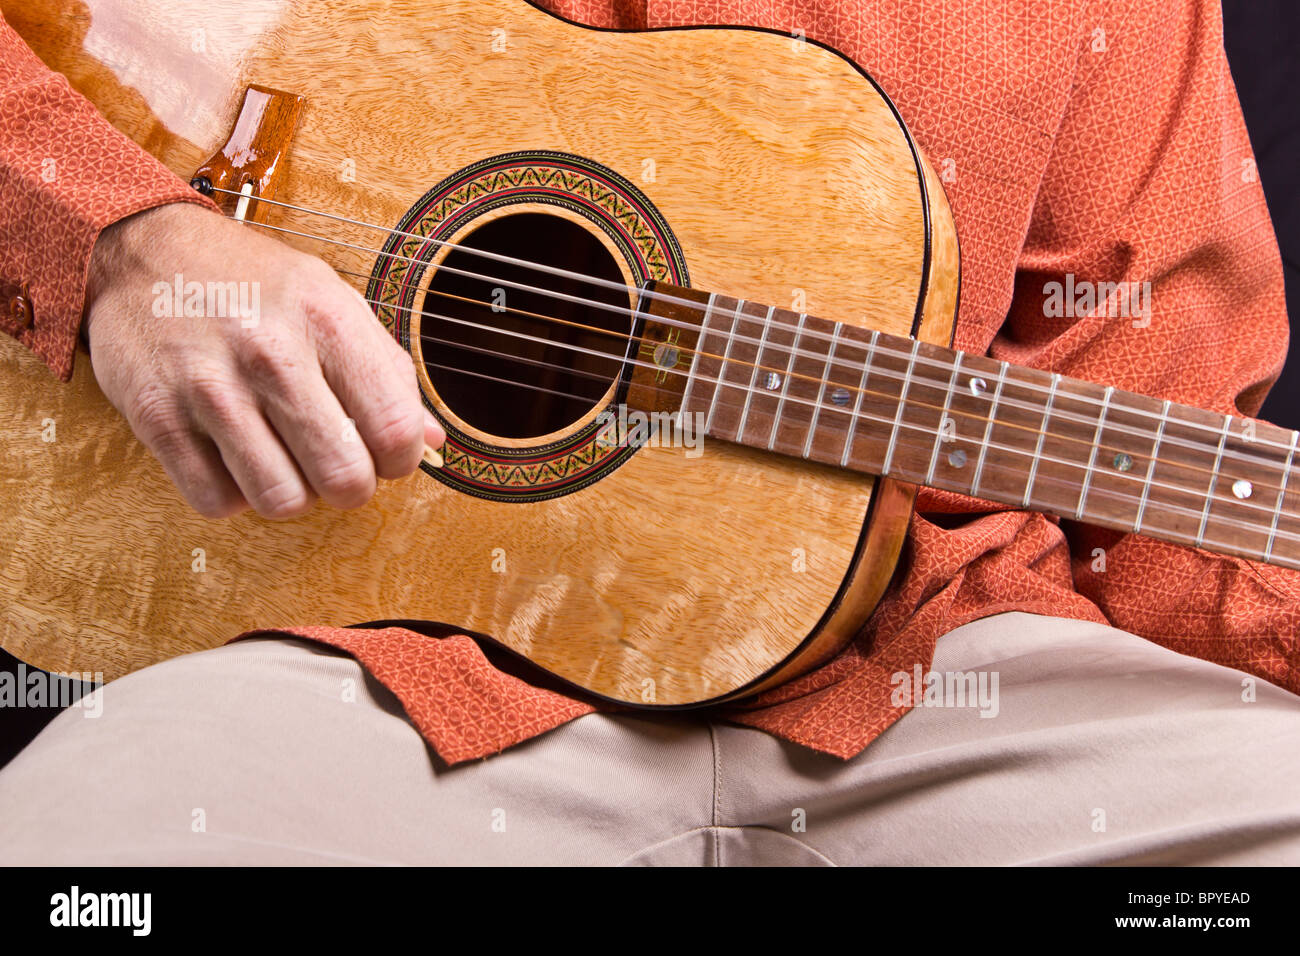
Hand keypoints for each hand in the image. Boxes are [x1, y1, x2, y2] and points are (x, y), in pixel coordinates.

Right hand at [83, 202, 444, 518]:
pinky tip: (236, 457)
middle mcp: (271, 353)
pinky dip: (233, 494)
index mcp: (328, 320)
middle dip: (350, 487)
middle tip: (336, 464)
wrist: (145, 253)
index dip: (401, 461)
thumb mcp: (333, 303)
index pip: (394, 431)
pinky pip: (217, 501)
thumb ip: (387, 372)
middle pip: (344, 479)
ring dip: (291, 493)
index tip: (386, 455)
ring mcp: (209, 388)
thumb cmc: (255, 285)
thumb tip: (434, 443)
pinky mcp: (156, 418)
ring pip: (281, 501)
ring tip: (284, 458)